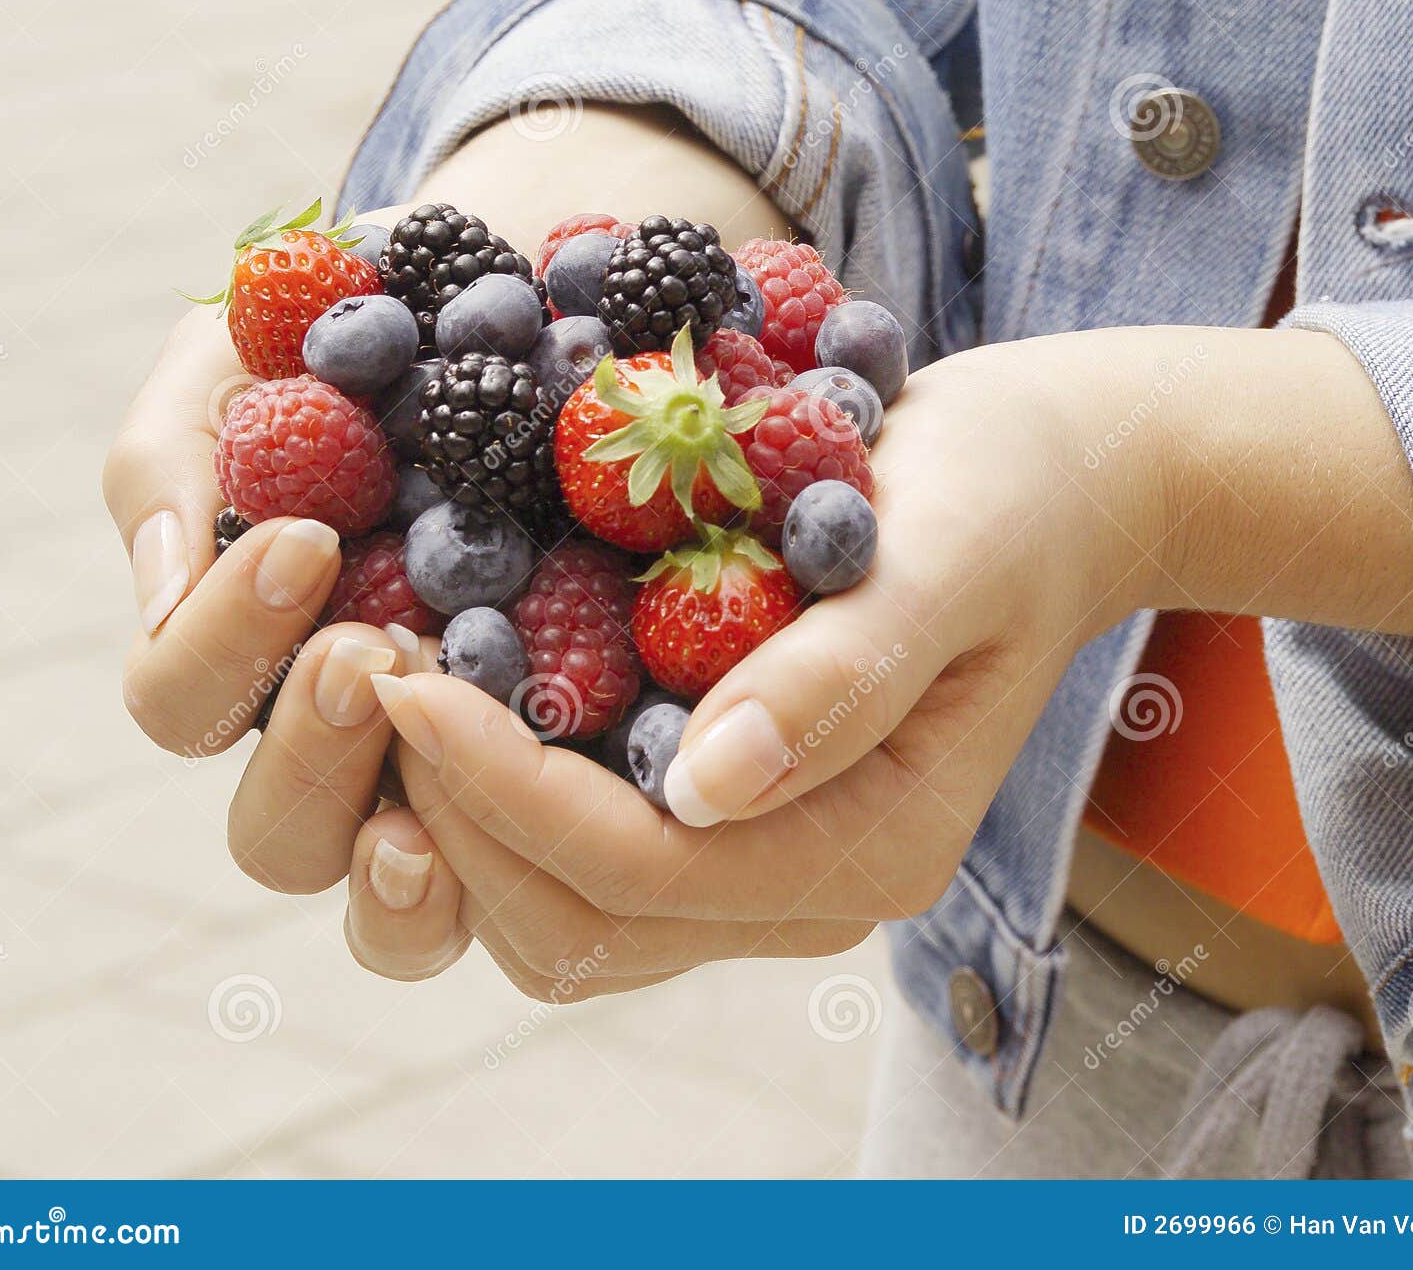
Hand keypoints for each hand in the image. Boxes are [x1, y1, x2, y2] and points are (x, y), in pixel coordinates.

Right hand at [108, 106, 790, 970]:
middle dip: (313, 754)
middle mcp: (344, 737)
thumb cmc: (376, 323)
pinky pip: (546, 862)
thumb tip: (160, 589)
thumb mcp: (261, 349)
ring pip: (399, 904)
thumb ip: (181, 454)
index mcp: (252, 647)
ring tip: (464, 747)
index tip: (308, 541)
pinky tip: (610, 781)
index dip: (225, 647)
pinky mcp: (573, 771)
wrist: (542, 295)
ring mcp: (455, 773)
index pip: (185, 701)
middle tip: (374, 654)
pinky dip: (557, 839)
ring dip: (412, 857)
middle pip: (278, 833)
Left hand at [347, 346, 1131, 994]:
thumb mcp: (943, 552)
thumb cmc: (1003, 497)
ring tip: (390, 692)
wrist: (1045, 488)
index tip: (406, 677)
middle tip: (368, 682)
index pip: (644, 869)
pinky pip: (576, 852)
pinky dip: (492, 794)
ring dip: (455, 821)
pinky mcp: (720, 814)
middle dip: (454, 817)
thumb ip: (838, 673)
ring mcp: (759, 861)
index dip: (506, 788)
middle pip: (579, 923)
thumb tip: (706, 786)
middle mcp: (805, 885)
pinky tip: (449, 692)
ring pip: (559, 915)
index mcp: (870, 845)